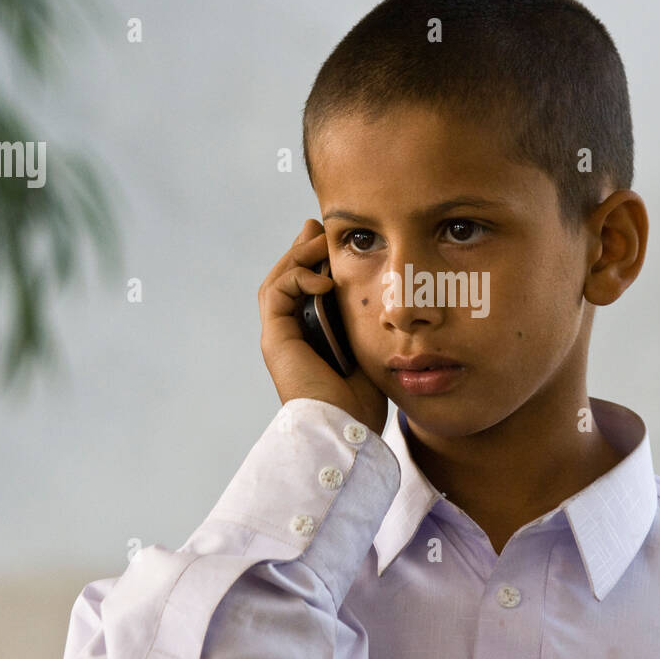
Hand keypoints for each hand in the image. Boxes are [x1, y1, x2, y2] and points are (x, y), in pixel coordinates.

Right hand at [258, 219, 388, 435]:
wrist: (346, 430)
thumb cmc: (363, 403)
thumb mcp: (369, 352)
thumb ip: (366, 326)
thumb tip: (385, 299)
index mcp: (312, 339)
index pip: (306, 290)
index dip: (316, 262)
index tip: (334, 242)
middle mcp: (291, 336)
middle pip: (288, 280)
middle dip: (302, 250)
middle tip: (319, 228)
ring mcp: (280, 337)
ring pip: (278, 281)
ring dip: (297, 256)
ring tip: (320, 240)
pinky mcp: (275, 339)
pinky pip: (277, 294)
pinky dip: (297, 279)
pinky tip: (323, 278)